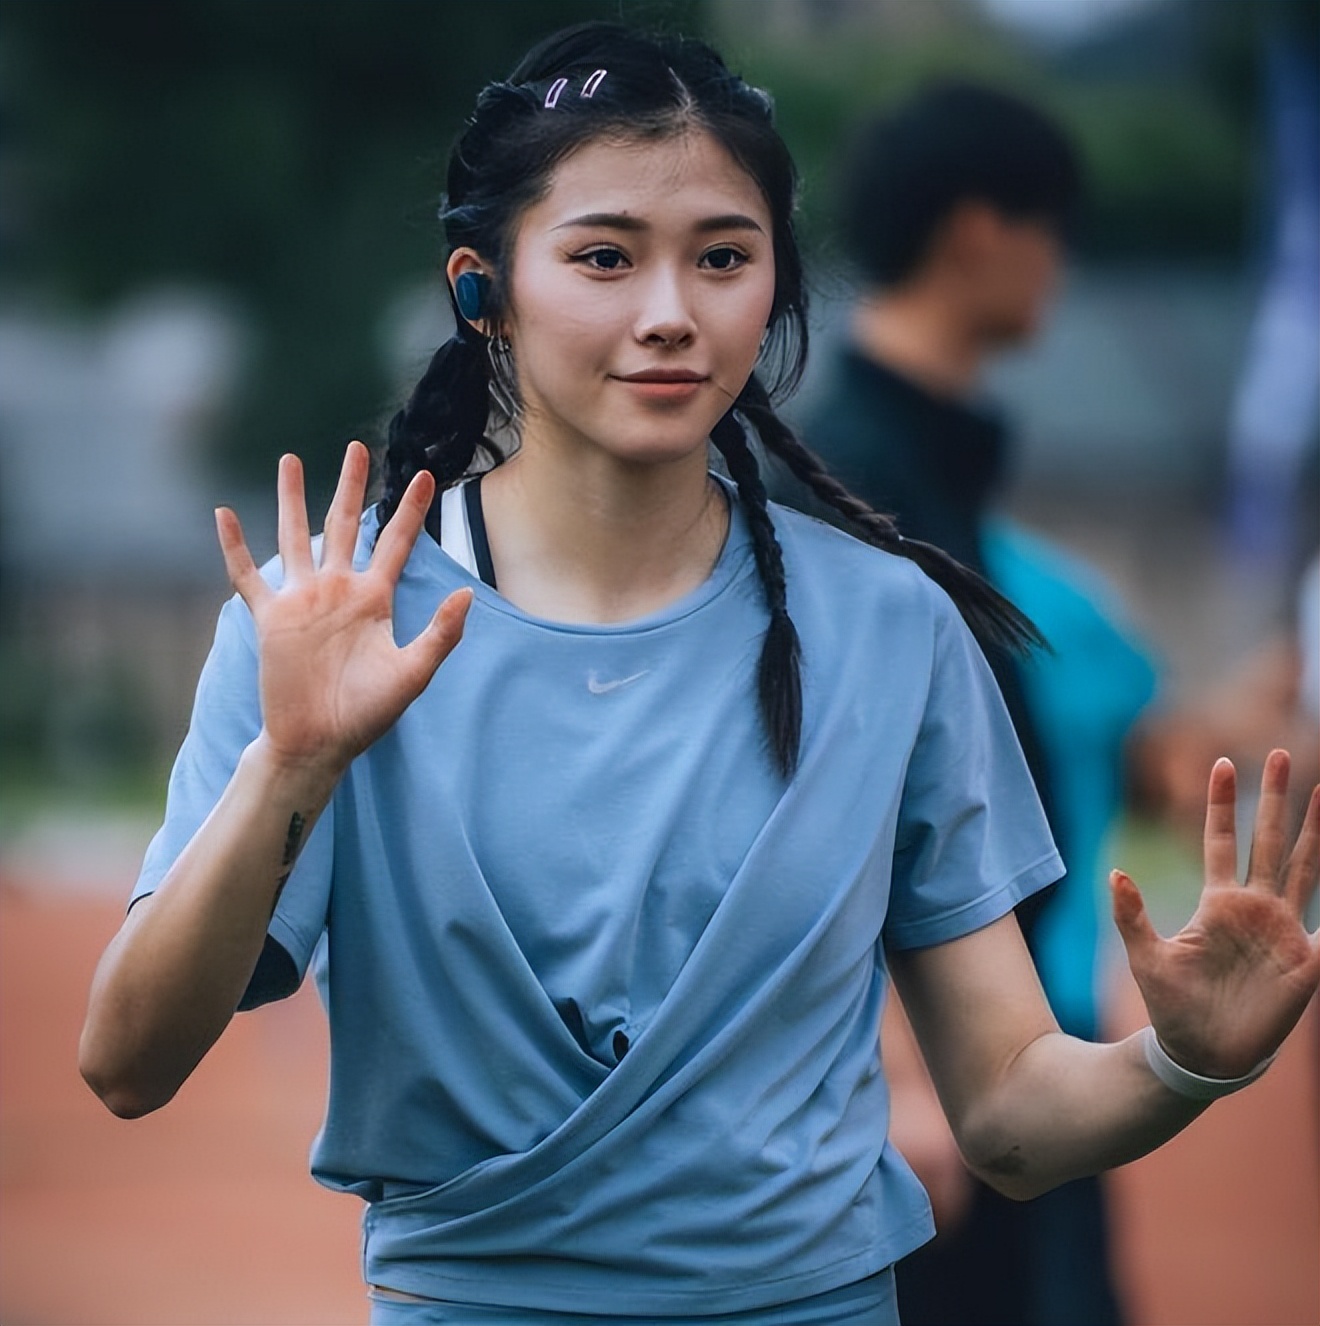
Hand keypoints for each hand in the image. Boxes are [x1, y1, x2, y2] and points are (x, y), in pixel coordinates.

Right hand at [215, 441, 470, 776]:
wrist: (320, 741)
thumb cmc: (368, 713)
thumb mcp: (413, 673)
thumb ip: (440, 634)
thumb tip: (466, 595)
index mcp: (375, 599)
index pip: (394, 542)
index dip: (409, 509)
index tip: (423, 474)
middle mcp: (338, 590)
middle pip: (344, 524)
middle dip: (350, 486)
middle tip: (358, 446)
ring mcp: (302, 600)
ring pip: (295, 536)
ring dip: (291, 499)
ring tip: (290, 460)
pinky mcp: (271, 618)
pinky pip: (248, 576)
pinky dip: (234, 547)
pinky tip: (224, 514)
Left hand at [1112, 750, 1319, 1078]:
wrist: (1201, 1052)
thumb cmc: (1172, 1004)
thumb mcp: (1146, 957)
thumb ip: (1131, 915)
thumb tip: (1114, 872)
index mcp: (1217, 902)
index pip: (1222, 840)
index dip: (1224, 803)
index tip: (1223, 761)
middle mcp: (1254, 907)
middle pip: (1270, 840)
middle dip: (1277, 798)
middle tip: (1281, 752)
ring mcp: (1283, 931)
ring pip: (1306, 869)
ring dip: (1316, 832)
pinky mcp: (1306, 964)